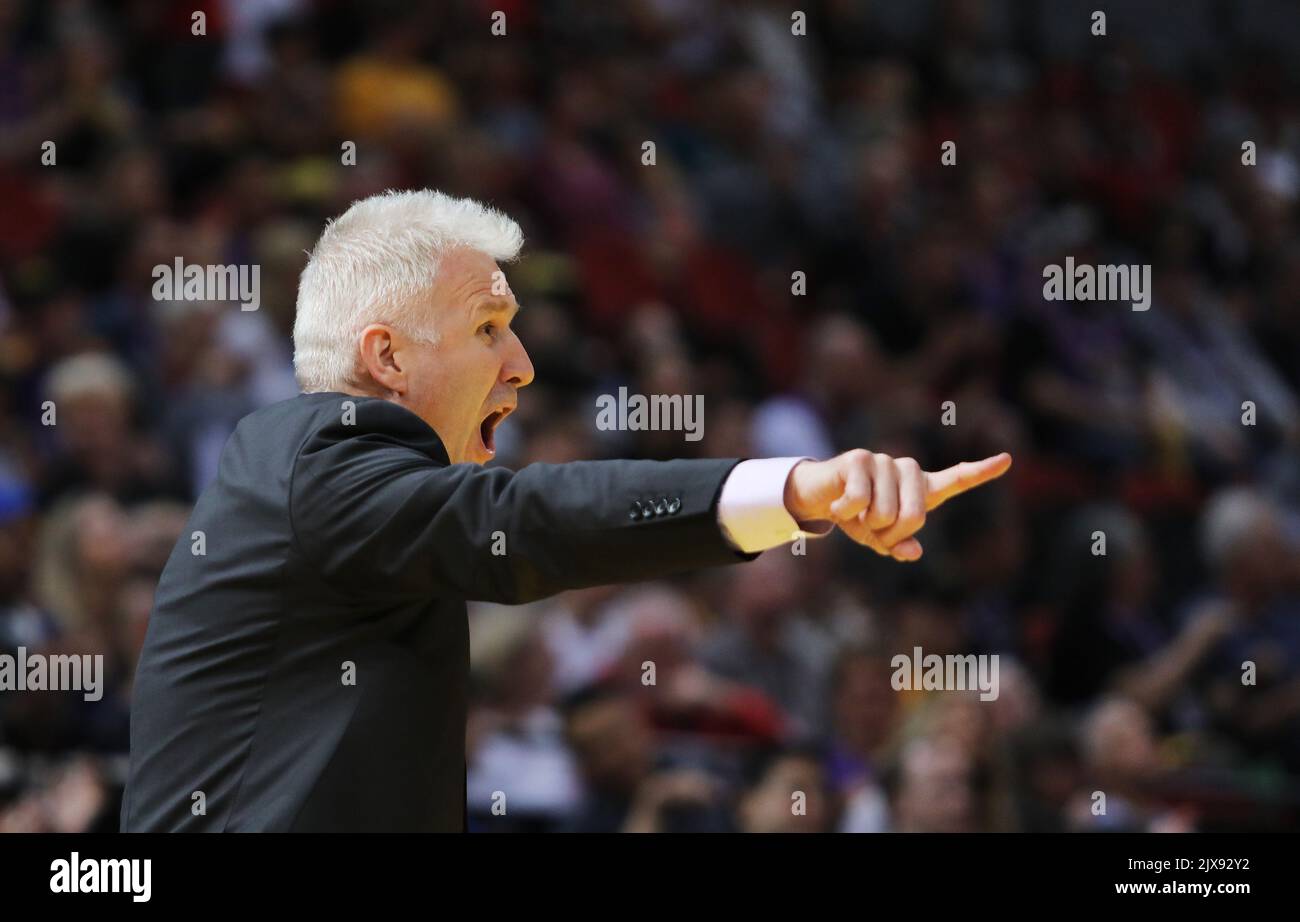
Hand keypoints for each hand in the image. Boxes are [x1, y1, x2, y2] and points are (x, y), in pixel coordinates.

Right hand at [783, 450, 1012, 560]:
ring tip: (854, 513)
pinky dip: (846, 513)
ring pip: (884, 512)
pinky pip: (860, 500)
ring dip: (864, 524)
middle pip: (915, 517)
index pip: (957, 479)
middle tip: (873, 528)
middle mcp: (908, 470)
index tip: (1007, 460)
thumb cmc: (858, 517)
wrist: (822, 497)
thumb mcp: (880, 538)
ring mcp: (885, 461)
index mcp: (921, 489)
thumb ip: (899, 545)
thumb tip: (913, 552)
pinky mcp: (859, 459)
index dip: (982, 471)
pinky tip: (839, 506)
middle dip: (890, 534)